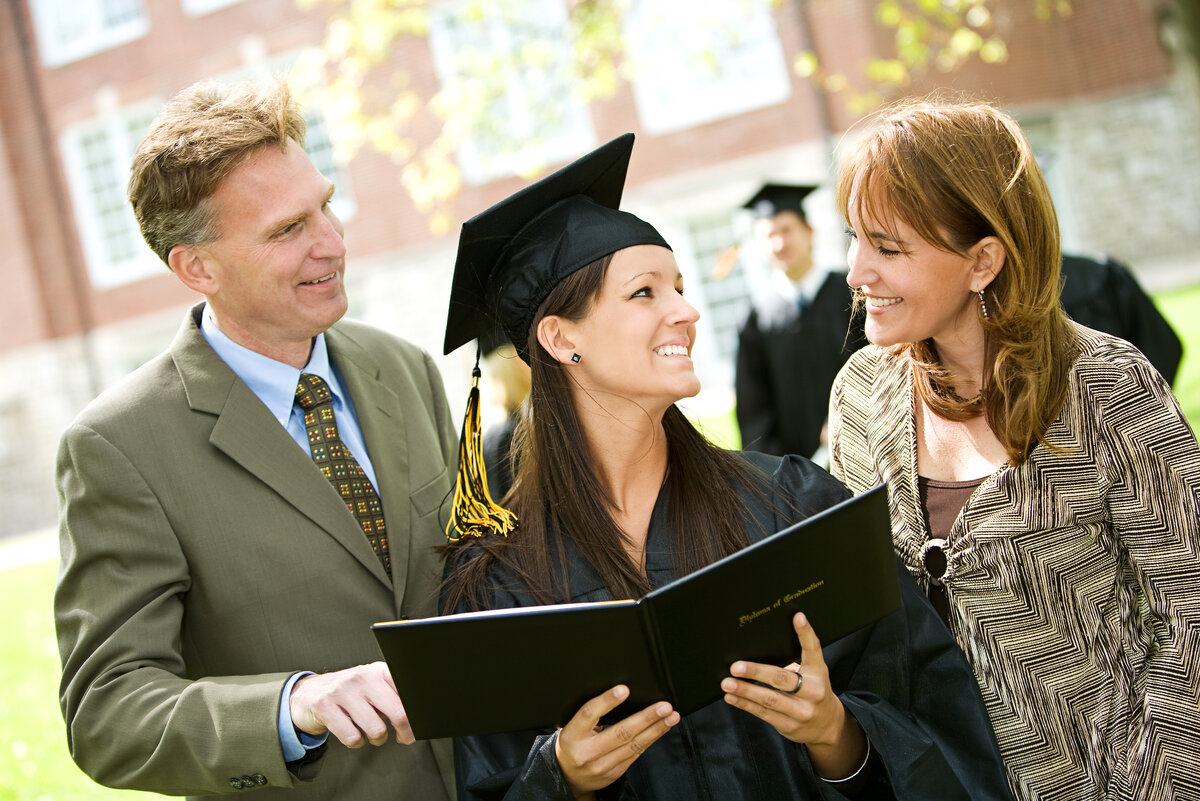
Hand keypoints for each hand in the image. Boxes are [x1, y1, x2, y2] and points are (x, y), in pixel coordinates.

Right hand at [289, 661, 413, 747]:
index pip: (407, 691)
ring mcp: (342, 690)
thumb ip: (393, 697)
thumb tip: (416, 719)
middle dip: (405, 731)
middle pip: (398, 712)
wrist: (306, 694)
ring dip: (377, 739)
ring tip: (371, 733)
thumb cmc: (348, 694)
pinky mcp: (324, 706)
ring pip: (376, 730)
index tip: (418, 725)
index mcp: (378, 670)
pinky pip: (353, 738)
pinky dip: (356, 742)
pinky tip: (353, 733)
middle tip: (404, 737)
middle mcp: (362, 676)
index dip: (416, 713)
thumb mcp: (372, 687)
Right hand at [553, 685, 679, 796]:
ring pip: (633, 745)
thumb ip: (592, 714)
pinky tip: (660, 729)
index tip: (624, 690)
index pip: (589, 714)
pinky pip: (636, 754)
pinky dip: (651, 740)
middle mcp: (586, 752)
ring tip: (671, 717)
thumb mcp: (572, 727)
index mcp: (572, 735)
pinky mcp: (614, 774)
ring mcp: (601, 765)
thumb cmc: (573, 743)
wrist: (566, 777)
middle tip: (663, 706)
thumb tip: (621, 694)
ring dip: (656, 729)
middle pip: (620, 733)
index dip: (607, 701)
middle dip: (646, 718)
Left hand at [721, 612, 866, 779]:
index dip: (805, 633)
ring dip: (745, 691)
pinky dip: (745, 704)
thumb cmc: (814, 691)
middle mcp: (812, 691)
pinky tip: (731, 697)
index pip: (813, 650)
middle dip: (757, 672)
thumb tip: (759, 646)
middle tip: (736, 666)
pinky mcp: (788, 725)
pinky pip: (763, 714)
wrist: (828, 726)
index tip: (797, 617)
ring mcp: (800, 711)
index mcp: (818, 673)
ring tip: (727, 683)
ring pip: (769, 700)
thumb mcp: (813, 673)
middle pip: (782, 679)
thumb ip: (795, 660)